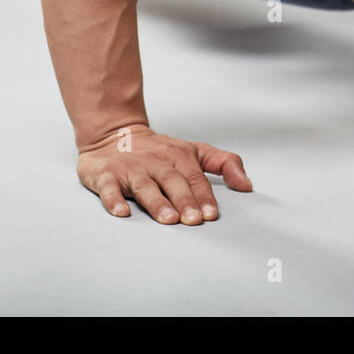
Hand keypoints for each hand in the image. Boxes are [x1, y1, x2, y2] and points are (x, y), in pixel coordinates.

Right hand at [76, 125, 253, 222]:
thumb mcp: (195, 151)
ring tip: (168, 218)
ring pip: (145, 186)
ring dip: (157, 202)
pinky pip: (108, 188)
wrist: (114, 133)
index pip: (195, 178)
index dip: (203, 196)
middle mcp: (156, 162)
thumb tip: (247, 185)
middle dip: (184, 201)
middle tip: (193, 220)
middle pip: (173, 182)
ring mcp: (131, 168)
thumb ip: (224, 164)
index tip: (211, 215)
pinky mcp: (106, 174)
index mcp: (179, 156)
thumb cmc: (159, 150)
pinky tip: (121, 212)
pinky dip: (113, 199)